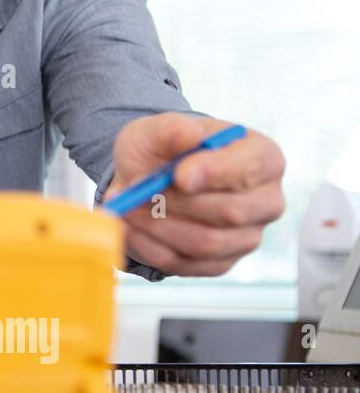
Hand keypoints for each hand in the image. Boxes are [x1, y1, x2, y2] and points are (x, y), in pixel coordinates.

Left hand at [106, 112, 284, 275]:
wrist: (143, 179)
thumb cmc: (160, 151)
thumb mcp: (157, 129)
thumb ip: (173, 128)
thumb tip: (189, 135)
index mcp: (263, 157)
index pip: (252, 168)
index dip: (215, 173)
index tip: (179, 175)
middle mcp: (265, 200)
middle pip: (232, 212)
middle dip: (178, 202)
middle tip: (139, 193)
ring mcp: (246, 236)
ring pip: (207, 243)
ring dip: (159, 226)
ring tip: (127, 208)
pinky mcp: (219, 263)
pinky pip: (185, 264)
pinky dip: (150, 246)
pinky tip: (130, 227)